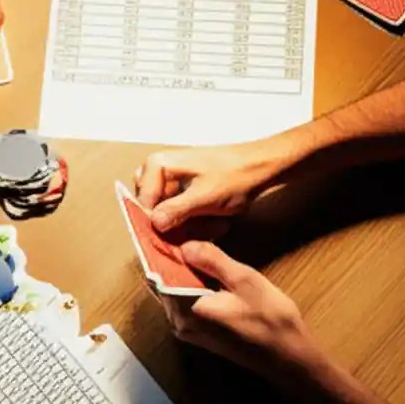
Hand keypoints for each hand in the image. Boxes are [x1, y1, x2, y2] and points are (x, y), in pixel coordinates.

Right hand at [135, 136, 300, 232]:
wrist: (262, 166)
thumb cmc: (237, 175)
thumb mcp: (204, 197)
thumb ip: (176, 210)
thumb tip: (154, 223)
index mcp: (158, 165)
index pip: (142, 203)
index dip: (155, 224)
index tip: (170, 239)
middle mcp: (160, 168)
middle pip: (151, 208)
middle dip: (173, 223)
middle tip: (192, 230)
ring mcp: (172, 176)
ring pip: (165, 210)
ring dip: (186, 222)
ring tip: (210, 223)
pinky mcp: (184, 185)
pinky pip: (178, 208)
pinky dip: (193, 218)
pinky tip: (212, 220)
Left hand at [161, 241, 323, 379]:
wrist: (288, 357)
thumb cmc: (270, 319)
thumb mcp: (244, 280)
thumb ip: (211, 260)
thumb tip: (185, 244)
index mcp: (184, 309)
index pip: (159, 273)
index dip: (165, 250)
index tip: (173, 232)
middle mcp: (179, 323)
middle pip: (165, 283)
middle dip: (176, 260)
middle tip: (189, 236)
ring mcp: (188, 331)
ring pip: (176, 292)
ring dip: (185, 273)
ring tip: (199, 250)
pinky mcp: (199, 334)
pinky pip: (186, 303)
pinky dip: (192, 287)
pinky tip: (207, 274)